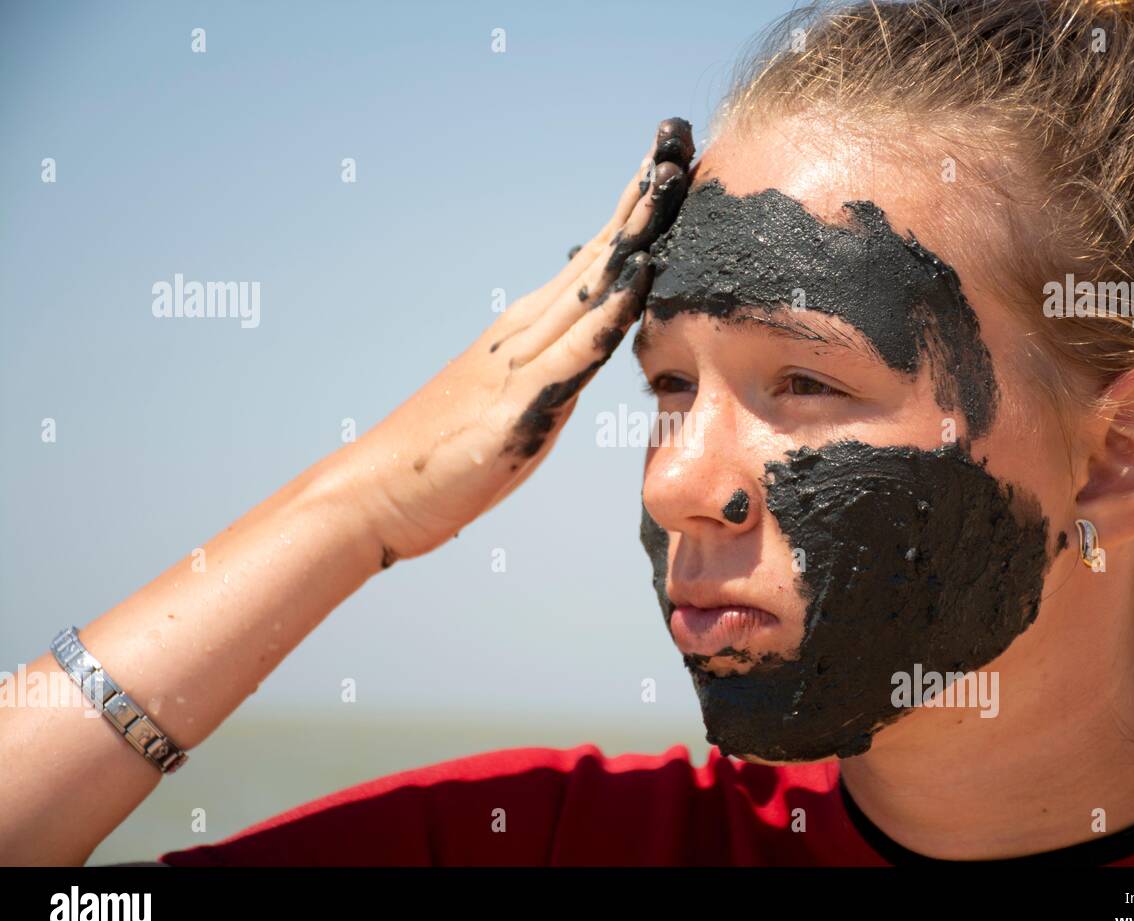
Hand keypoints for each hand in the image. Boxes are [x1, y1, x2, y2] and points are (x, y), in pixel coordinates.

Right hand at [343, 118, 695, 565]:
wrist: (378, 492)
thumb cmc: (446, 455)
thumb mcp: (518, 406)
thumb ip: (555, 375)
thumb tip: (591, 359)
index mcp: (528, 330)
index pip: (594, 260)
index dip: (633, 213)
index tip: (671, 164)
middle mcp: (525, 332)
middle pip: (597, 255)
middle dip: (642, 200)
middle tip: (679, 139)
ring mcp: (521, 362)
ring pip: (589, 287)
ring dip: (635, 234)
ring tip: (670, 181)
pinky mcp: (520, 405)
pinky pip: (576, 353)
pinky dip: (611, 312)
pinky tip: (640, 277)